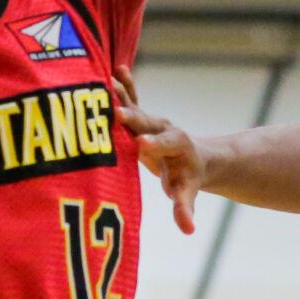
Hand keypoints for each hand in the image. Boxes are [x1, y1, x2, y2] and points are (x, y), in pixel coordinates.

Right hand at [111, 66, 201, 234]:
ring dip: (123, 95)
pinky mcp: (140, 117)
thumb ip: (184, 208)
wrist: (193, 157)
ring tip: (106, 82)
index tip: (143, 144)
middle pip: (147, 123)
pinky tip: (112, 69)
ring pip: (136, 106)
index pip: (165, 145)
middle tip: (116, 113)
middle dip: (132, 119)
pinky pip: (132, 99)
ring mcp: (151, 121)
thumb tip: (188, 230)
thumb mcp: (186, 192)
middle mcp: (163, 129)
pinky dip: (124, 86)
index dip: (155, 144)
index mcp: (175, 147)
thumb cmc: (186, 178)